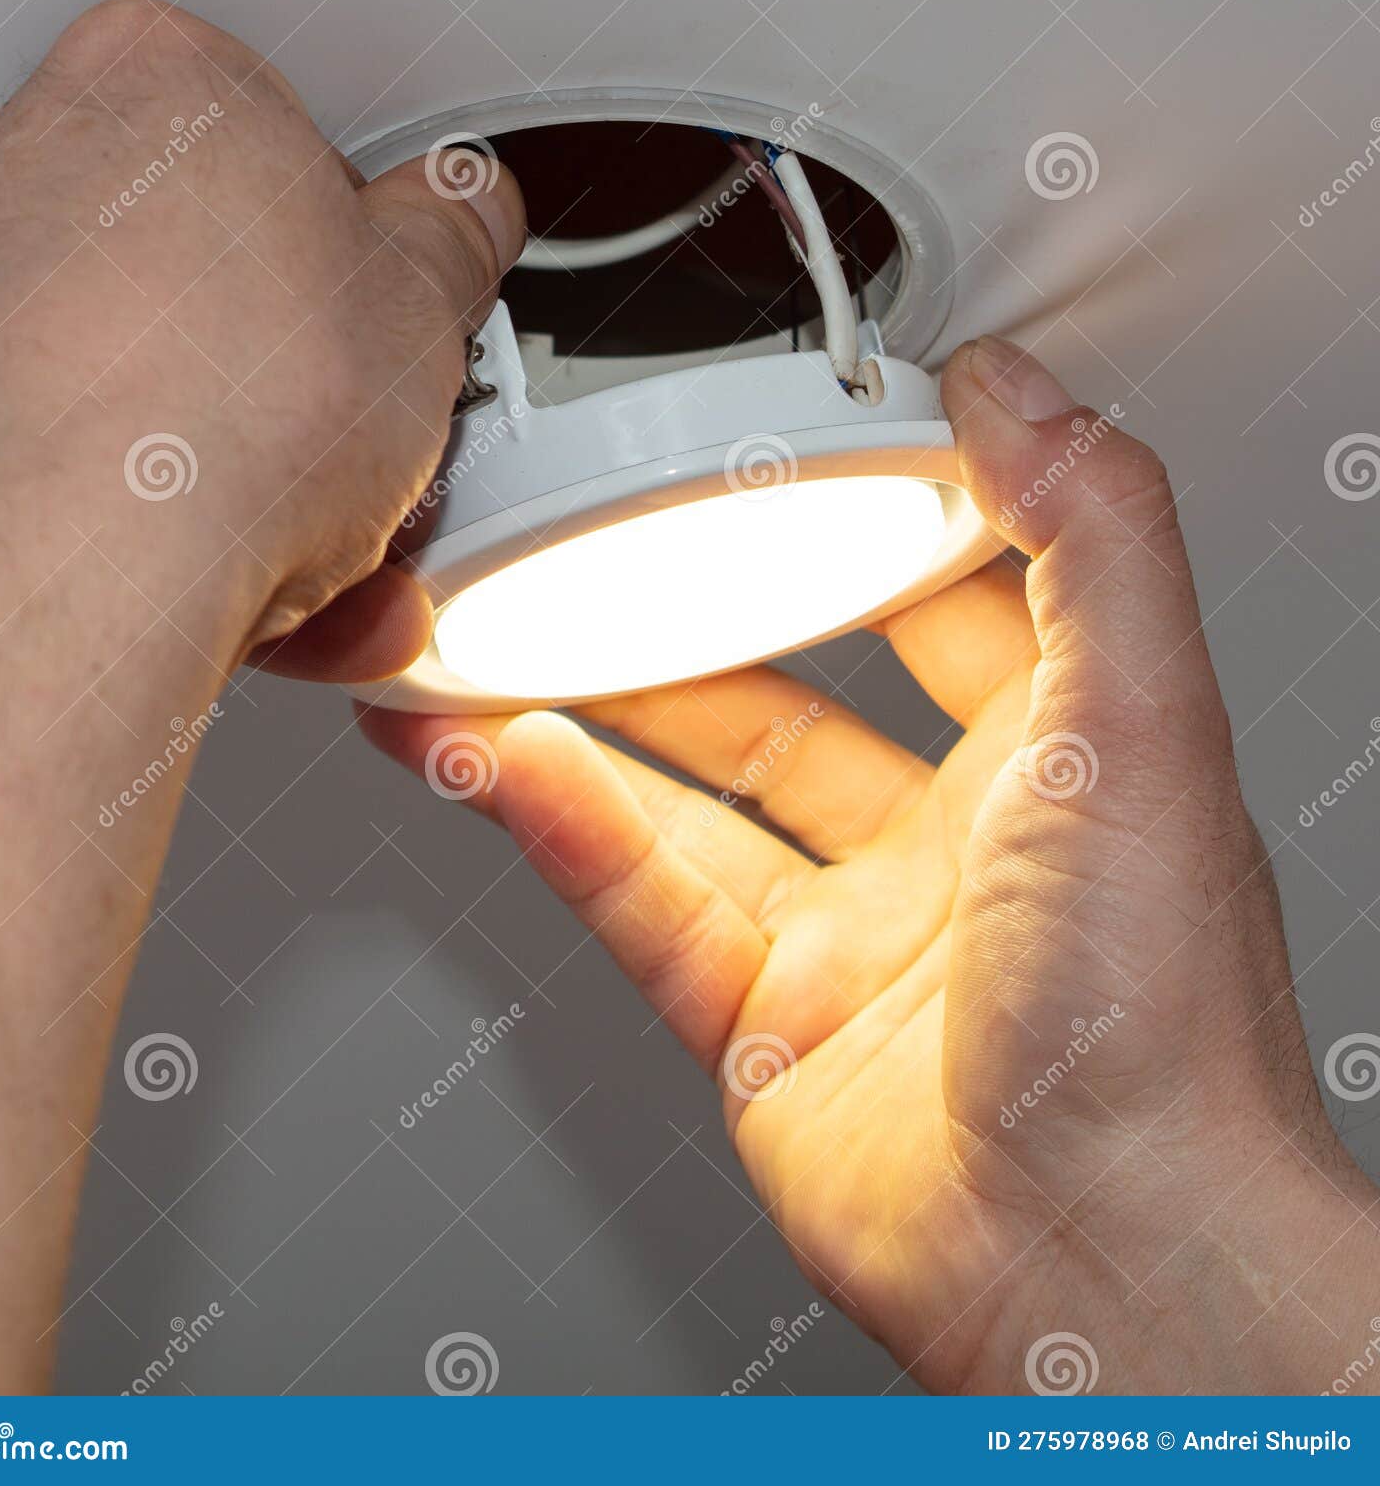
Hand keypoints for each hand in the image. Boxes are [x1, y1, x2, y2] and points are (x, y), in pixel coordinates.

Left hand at [0, 0, 522, 1390]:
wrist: (55, 633)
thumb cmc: (202, 468)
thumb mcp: (413, 332)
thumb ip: (446, 257)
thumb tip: (468, 222)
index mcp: (172, 105)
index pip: (304, 129)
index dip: (379, 229)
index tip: (418, 293)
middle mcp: (60, 188)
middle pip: (232, 252)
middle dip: (318, 344)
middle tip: (381, 428)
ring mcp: (2, 307)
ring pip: (176, 364)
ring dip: (258, 442)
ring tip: (326, 527)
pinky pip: (128, 457)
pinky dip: (199, 507)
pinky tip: (253, 572)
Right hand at [366, 335, 1379, 1395]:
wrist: (1105, 1260)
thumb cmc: (1159, 1020)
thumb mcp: (1142, 717)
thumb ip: (1090, 532)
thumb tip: (1018, 389)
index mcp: (1052, 760)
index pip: (939, 598)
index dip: (859, 518)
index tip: (774, 452)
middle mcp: (949, 848)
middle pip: (785, 696)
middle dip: (687, 622)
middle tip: (599, 549)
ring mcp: (849, 938)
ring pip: (686, 799)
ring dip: (586, 719)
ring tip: (490, 642)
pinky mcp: (765, 1026)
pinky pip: (643, 899)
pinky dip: (565, 825)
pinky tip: (499, 758)